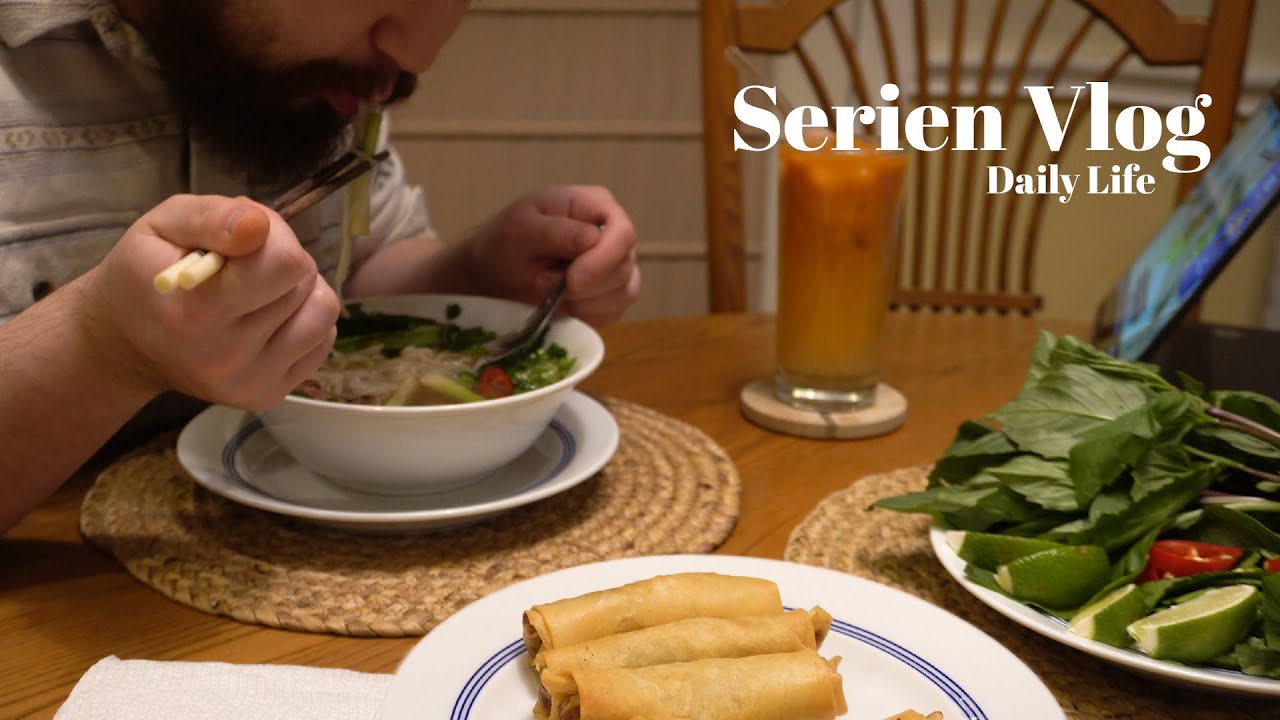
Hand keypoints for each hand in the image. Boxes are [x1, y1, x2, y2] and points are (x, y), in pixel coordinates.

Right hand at [80, 195, 339, 410]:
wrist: (124, 344)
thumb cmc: (145, 274)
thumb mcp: (163, 225)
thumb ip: (213, 217)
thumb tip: (258, 225)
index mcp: (197, 311)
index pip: (284, 263)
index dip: (273, 237)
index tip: (244, 239)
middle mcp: (226, 357)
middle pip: (304, 283)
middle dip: (283, 261)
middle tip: (245, 266)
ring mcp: (250, 382)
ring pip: (323, 313)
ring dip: (300, 291)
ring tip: (260, 291)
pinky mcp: (268, 396)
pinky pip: (322, 341)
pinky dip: (304, 320)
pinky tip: (269, 318)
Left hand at [467, 185, 639, 325]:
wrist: (491, 275)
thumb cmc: (503, 242)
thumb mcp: (520, 228)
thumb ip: (556, 231)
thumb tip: (592, 240)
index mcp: (596, 205)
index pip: (622, 233)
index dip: (602, 261)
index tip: (572, 281)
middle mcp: (612, 234)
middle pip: (625, 266)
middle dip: (589, 286)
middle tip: (547, 287)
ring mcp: (614, 266)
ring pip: (625, 292)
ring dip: (587, 303)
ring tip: (552, 296)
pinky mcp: (608, 295)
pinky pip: (613, 312)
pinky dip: (588, 316)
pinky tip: (563, 308)